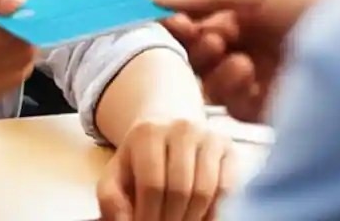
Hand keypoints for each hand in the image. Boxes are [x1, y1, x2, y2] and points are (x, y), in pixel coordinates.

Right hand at [0, 0, 36, 102]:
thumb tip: (17, 6)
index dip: (15, 18)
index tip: (21, 1)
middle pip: (7, 51)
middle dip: (22, 27)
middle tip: (12, 9)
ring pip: (18, 66)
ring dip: (22, 42)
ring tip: (5, 25)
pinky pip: (16, 78)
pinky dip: (18, 59)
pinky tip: (2, 43)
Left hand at [97, 118, 234, 220]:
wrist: (167, 131)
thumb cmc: (139, 160)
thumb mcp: (116, 175)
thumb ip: (111, 199)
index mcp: (148, 133)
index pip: (152, 184)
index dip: (149, 215)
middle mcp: (181, 128)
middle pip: (180, 189)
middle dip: (171, 220)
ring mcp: (208, 136)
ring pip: (205, 191)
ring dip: (192, 218)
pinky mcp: (228, 147)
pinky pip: (226, 188)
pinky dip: (214, 211)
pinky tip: (199, 217)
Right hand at [152, 0, 336, 122]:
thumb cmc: (327, 8)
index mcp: (257, 14)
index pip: (204, 20)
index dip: (185, 22)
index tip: (171, 21)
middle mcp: (258, 48)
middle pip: (204, 55)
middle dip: (196, 46)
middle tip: (201, 38)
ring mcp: (264, 82)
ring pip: (213, 83)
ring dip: (215, 69)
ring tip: (234, 56)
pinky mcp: (271, 112)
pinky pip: (233, 107)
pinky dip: (232, 92)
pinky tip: (248, 76)